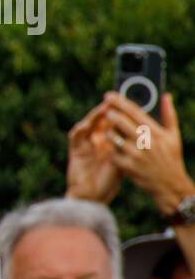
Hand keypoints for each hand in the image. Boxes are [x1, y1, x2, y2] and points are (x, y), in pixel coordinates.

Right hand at [65, 99, 122, 202]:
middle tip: (114, 99)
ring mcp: (86, 144)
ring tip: (103, 108)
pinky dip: (80, 129)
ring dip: (95, 116)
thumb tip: (137, 130)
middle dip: (108, 109)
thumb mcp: (123, 162)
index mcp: (111, 143)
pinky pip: (76, 136)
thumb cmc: (108, 183)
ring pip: (90, 124)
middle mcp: (98, 141)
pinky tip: (86, 125)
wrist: (91, 197)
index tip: (130, 103)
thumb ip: (125, 146)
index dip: (121, 113)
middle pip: (102, 120)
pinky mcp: (75, 150)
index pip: (116, 123)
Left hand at [101, 91, 194, 215]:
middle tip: (105, 108)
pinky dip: (111, 147)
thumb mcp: (174, 136)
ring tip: (108, 127)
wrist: (169, 184)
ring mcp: (136, 155)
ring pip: (114, 137)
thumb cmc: (171, 157)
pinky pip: (113, 152)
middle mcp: (146, 142)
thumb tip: (165, 96)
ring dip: (109, 130)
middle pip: (122, 122)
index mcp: (157, 132)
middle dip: (111, 113)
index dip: (120, 101)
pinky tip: (112, 144)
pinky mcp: (127, 167)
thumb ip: (169, 115)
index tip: (109, 94)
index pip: (135, 112)